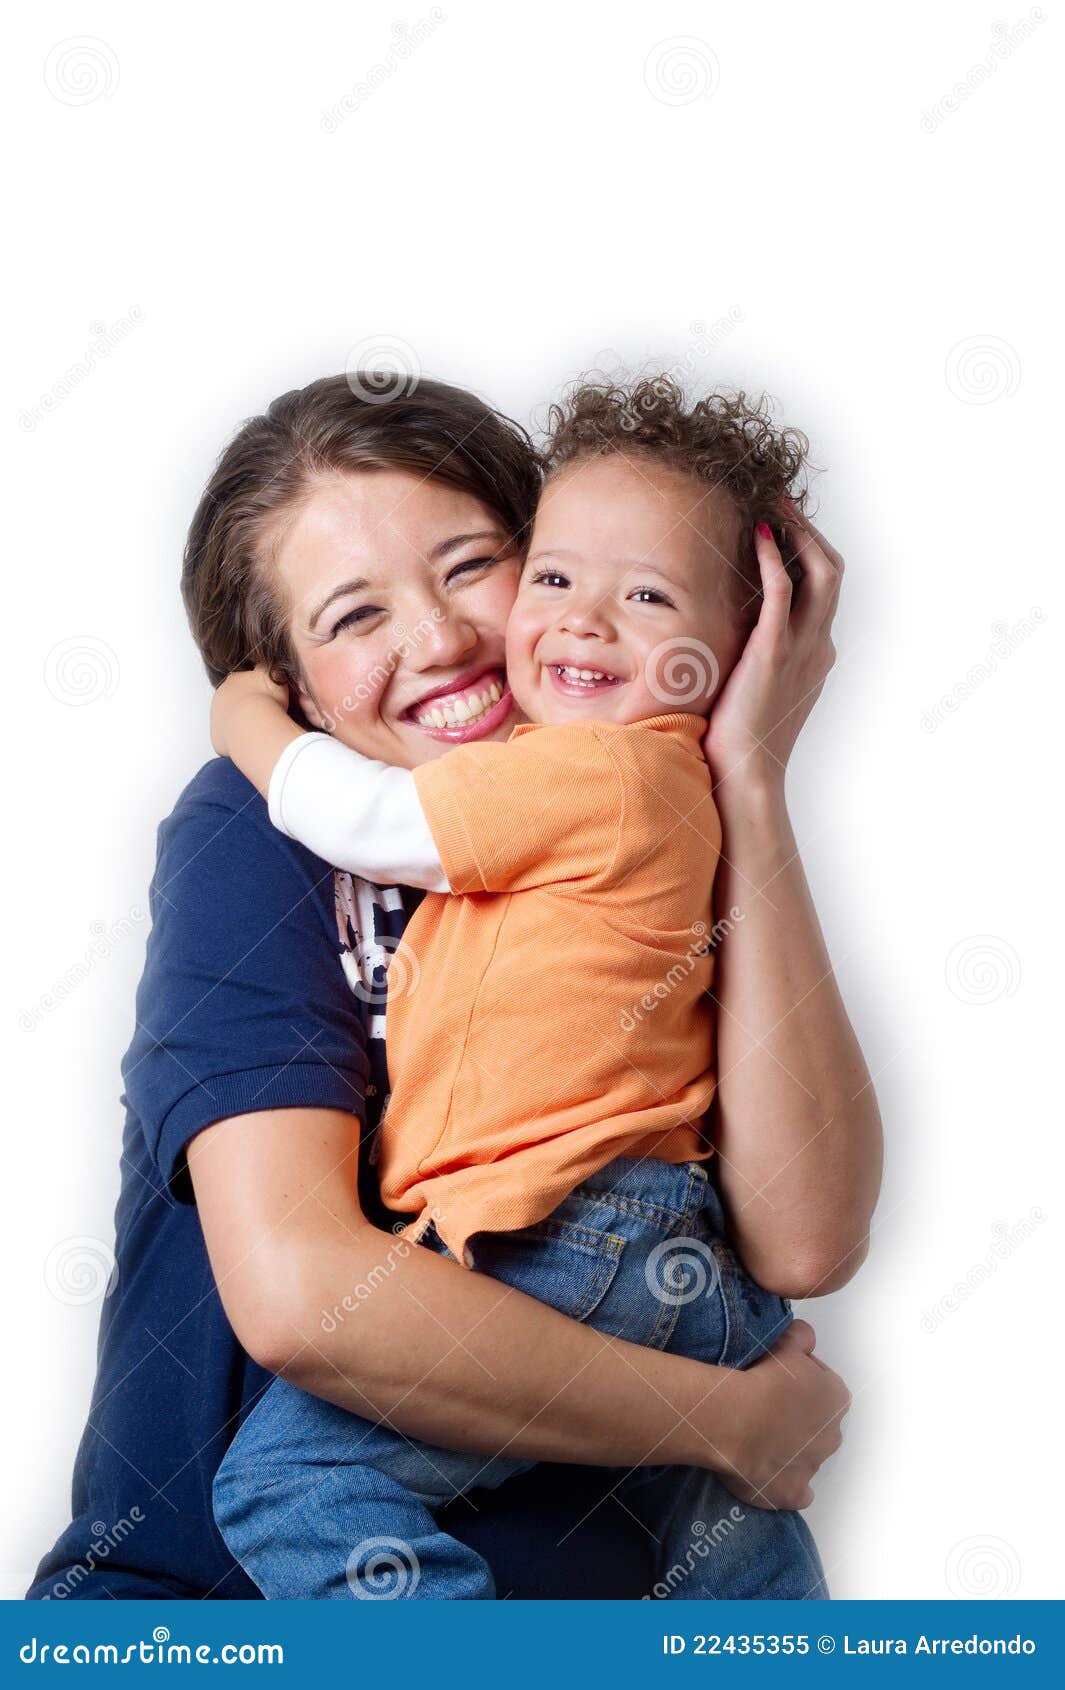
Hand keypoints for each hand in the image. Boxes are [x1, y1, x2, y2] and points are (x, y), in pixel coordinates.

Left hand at [211, 666, 289, 758]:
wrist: (254, 725)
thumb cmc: (267, 700)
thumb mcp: (275, 675)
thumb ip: (272, 670)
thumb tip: (274, 670)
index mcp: (233, 680)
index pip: (243, 681)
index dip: (256, 689)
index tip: (267, 697)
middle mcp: (220, 698)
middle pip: (234, 701)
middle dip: (247, 706)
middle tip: (265, 714)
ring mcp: (216, 719)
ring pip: (230, 720)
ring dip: (242, 723)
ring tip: (261, 729)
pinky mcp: (217, 738)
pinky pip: (229, 739)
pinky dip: (239, 740)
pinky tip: (253, 741)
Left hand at [702, 507, 842, 796]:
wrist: (745, 777)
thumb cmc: (739, 740)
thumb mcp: (754, 688)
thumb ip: (753, 655)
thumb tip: (726, 631)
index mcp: (815, 654)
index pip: (825, 587)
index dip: (809, 551)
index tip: (783, 525)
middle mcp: (817, 646)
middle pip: (832, 571)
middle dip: (810, 531)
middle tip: (783, 502)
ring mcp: (801, 649)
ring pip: (821, 572)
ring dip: (800, 533)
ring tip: (775, 506)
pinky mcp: (774, 653)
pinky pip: (783, 592)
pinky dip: (775, 558)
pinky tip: (758, 535)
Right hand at [716, 1320, 849, 1509]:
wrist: (735, 1420)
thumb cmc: (762, 1380)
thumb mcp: (785, 1342)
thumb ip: (801, 1337)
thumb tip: (806, 1337)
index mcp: (837, 1398)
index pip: (821, 1384)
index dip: (796, 1379)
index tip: (775, 1378)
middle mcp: (833, 1435)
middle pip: (815, 1423)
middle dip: (795, 1417)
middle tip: (763, 1406)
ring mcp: (813, 1468)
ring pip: (804, 1456)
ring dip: (787, 1449)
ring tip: (754, 1435)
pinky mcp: (792, 1494)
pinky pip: (793, 1491)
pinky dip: (782, 1483)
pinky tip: (764, 1471)